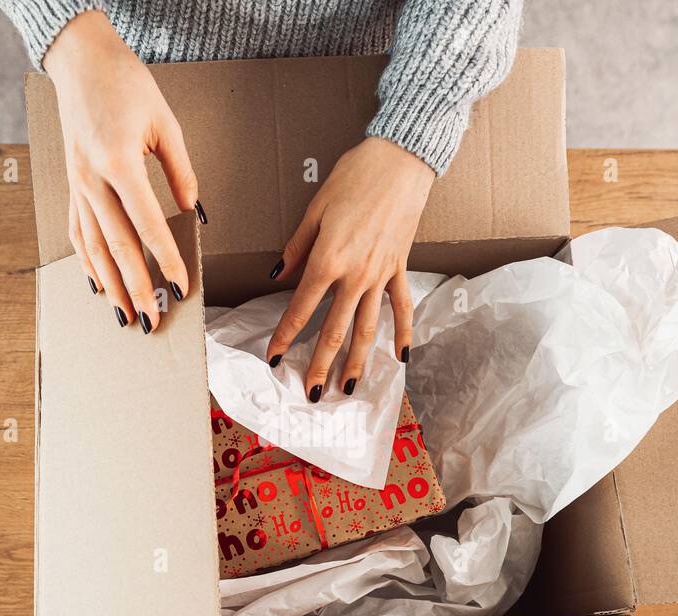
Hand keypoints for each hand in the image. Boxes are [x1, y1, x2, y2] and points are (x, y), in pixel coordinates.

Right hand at [44, 11, 199, 332]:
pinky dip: (88, 264)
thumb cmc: (125, 84)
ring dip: (112, 287)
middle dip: (137, 288)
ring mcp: (77, 185)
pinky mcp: (71, 186)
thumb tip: (194, 213)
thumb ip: (181, 171)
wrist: (80, 60)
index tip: (180, 287)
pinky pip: (79, 234)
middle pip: (118, 246)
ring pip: (94, 248)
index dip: (166, 259)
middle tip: (153, 320)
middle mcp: (92, 179)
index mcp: (119, 161)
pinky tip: (99, 287)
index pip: (148, 224)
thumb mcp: (165, 122)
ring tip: (127, 317)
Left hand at [265, 136, 434, 399]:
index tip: (274, 358)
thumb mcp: (315, 210)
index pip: (301, 309)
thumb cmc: (354, 177)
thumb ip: (297, 248)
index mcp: (328, 260)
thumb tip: (280, 275)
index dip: (285, 336)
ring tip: (347, 387)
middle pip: (334, 330)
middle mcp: (356, 275)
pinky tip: (401, 357)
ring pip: (367, 328)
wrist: (400, 159)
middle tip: (311, 393)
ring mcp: (381, 275)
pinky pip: (401, 307)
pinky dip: (403, 332)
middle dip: (320, 365)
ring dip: (356, 361)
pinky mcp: (400, 268)